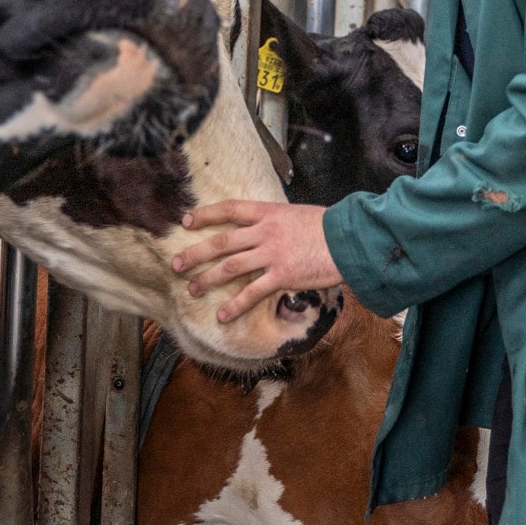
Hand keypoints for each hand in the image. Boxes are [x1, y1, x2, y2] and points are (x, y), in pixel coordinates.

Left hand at [172, 201, 342, 323]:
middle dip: (195, 253)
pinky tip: (222, 315)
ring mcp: (272, 254)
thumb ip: (277, 222)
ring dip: (207, 279)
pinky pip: (252, 293)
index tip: (187, 221)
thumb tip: (265, 229)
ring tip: (192, 289)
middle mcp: (265, 232)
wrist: (349, 239)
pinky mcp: (282, 275)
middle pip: (221, 242)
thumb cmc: (329, 226)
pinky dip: (235, 305)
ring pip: (229, 267)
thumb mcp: (298, 214)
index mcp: (268, 212)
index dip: (205, 215)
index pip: (229, 210)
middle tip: (176, 263)